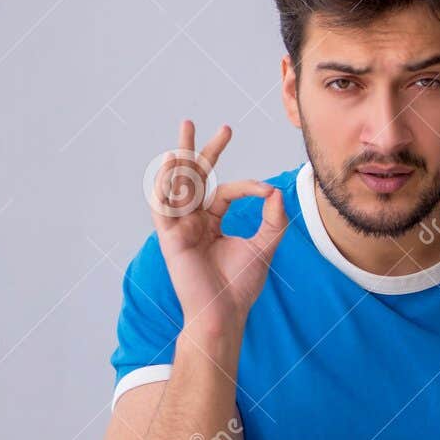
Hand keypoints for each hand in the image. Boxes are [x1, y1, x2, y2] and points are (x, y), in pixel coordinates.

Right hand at [150, 120, 287, 330]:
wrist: (225, 312)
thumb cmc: (241, 285)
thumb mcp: (265, 245)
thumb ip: (273, 218)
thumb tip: (276, 191)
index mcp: (211, 223)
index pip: (226, 192)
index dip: (248, 187)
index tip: (266, 191)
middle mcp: (193, 222)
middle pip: (196, 179)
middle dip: (205, 151)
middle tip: (220, 127)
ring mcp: (180, 228)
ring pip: (177, 187)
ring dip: (180, 161)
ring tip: (185, 134)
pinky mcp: (170, 238)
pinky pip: (163, 207)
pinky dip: (166, 185)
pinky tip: (172, 165)